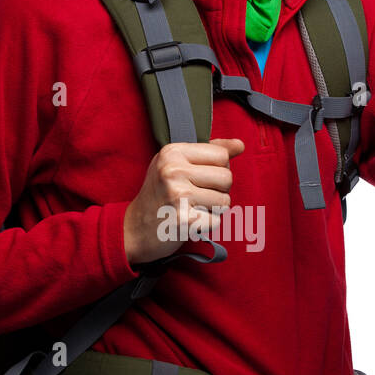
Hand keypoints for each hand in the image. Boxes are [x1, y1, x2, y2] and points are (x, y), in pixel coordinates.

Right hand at [123, 138, 244, 264]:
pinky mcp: (185, 220)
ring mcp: (179, 195)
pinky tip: (190, 222)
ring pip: (225, 200)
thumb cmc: (159, 195)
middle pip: (227, 177)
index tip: (200, 177)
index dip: (218, 168)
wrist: (134, 229)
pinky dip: (207, 224)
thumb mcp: (176, 164)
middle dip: (219, 190)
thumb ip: (208, 152)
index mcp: (172, 152)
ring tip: (193, 208)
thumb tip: (240, 145)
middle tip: (197, 196)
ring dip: (214, 208)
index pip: (221, 154)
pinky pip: (217, 220)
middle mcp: (174, 171)